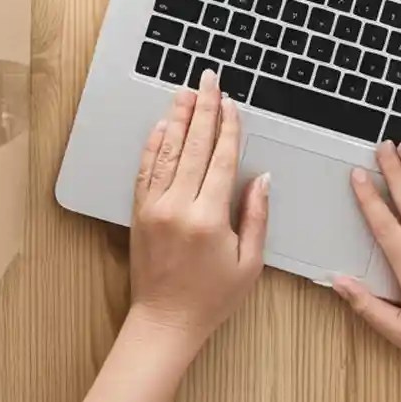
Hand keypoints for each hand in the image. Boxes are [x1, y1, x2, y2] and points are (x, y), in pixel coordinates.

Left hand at [76, 71, 269, 401]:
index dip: (228, 127)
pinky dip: (153, 145)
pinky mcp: (139, 212)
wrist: (165, 321)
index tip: (232, 103)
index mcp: (210, 217)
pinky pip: (146, 170)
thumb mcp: (249, 262)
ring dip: (178, 118)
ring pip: (167, 152)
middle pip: (194, 146)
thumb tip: (260, 178)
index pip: (222, 159)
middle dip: (204, 109)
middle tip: (208, 80)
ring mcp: (155, 207)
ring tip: (185, 92)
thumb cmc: (212, 298)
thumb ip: (256, 216)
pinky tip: (161, 126)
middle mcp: (179, 206)